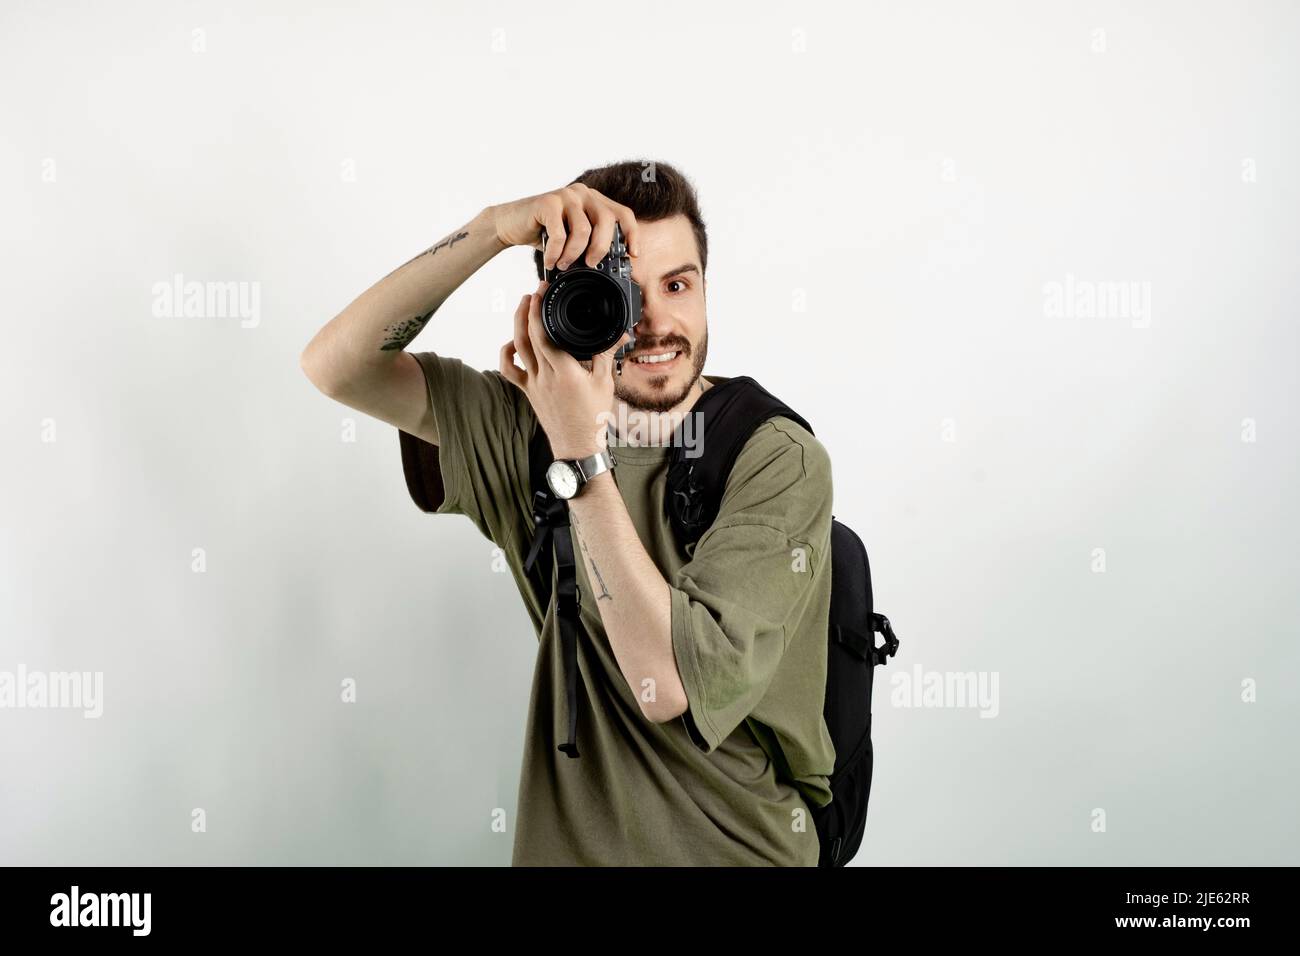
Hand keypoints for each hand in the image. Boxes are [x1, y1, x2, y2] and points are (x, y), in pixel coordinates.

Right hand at [488, 183, 640, 269]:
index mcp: (594, 200)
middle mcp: (583, 193)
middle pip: (607, 221)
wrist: (510, 223)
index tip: (633, 255)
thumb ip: (590, 243)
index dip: (632, 234)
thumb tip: (611, 268)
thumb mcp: (572, 237)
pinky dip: (556, 252)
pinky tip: (551, 261)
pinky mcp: (548, 202)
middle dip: (602, 248)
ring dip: (574, 254)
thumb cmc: (544, 233)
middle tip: (591, 265)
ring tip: (564, 265)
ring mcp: (566, 195)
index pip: (623, 213)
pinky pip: (560, 233)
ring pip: (583, 229)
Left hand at [499, 280, 632, 459]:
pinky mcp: (528, 392)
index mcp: (564, 371)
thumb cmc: (593, 418)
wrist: (577, 445)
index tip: (542, 292)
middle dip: (527, 310)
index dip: (539, 309)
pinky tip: (512, 343)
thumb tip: (620, 333)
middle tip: (534, 292)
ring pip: (516, 349)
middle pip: (527, 336)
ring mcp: (533, 384)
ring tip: (522, 307)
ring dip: (516, 325)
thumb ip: (607, 354)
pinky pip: (510, 371)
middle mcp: (544, 376)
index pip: (544, 333)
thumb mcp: (605, 383)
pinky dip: (507, 354)